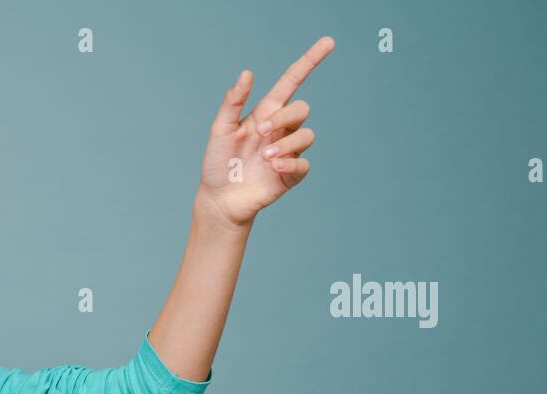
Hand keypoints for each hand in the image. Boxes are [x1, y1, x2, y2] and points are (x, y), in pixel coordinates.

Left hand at [197, 36, 334, 230]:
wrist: (219, 198)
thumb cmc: (218, 162)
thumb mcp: (220, 129)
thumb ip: (233, 102)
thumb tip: (248, 73)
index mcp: (266, 113)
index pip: (292, 81)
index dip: (310, 61)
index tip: (328, 43)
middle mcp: (280, 129)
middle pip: (301, 109)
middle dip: (284, 118)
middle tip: (260, 133)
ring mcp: (288, 151)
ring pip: (306, 135)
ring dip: (286, 144)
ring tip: (265, 158)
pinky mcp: (291, 174)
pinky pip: (303, 164)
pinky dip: (290, 164)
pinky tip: (273, 168)